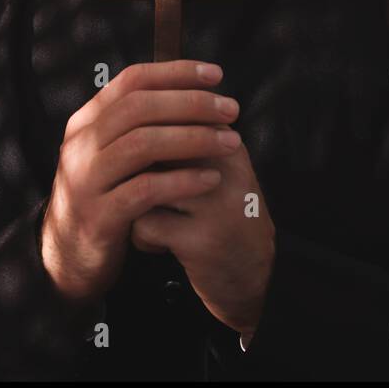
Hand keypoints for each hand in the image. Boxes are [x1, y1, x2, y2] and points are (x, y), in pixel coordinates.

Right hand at [40, 60, 242, 310]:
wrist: (69, 256)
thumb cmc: (107, 196)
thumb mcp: (114, 154)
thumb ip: (140, 124)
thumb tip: (196, 90)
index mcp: (86, 121)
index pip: (132, 80)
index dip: (176, 73)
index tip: (217, 75)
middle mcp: (80, 145)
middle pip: (139, 107)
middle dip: (191, 104)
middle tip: (231, 110)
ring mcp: (85, 180)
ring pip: (142, 144)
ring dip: (193, 138)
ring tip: (231, 142)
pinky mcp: (98, 216)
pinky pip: (145, 190)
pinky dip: (182, 181)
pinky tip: (212, 179)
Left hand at [130, 131, 275, 340]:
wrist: (256, 274)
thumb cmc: (226, 215)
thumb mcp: (217, 170)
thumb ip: (186, 140)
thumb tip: (132, 113)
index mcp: (228, 145)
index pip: (170, 119)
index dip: (144, 141)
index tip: (148, 166)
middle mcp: (225, 169)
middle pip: (153, 148)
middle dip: (135, 171)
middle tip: (137, 189)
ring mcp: (215, 205)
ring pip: (143, 185)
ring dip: (135, 205)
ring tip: (149, 218)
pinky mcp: (201, 240)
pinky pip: (144, 225)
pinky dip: (142, 238)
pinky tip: (159, 245)